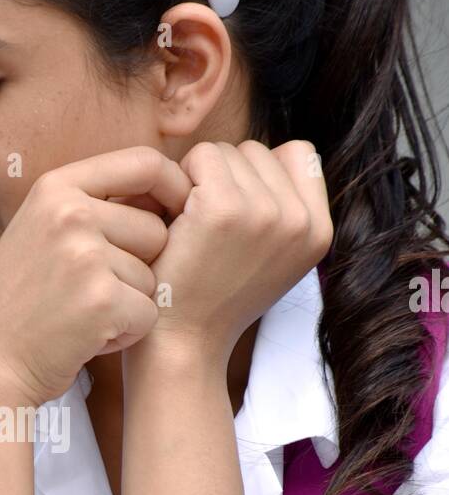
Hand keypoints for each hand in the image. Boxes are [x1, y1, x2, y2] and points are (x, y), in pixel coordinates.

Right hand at [0, 146, 190, 406]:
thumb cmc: (21, 299)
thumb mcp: (41, 230)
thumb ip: (92, 205)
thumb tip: (162, 190)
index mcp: (57, 188)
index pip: (145, 162)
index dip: (173, 187)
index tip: (176, 213)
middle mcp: (71, 214)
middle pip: (156, 229)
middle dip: (141, 266)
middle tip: (94, 290)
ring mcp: (86, 256)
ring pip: (154, 276)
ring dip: (130, 303)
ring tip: (85, 314)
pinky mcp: (102, 301)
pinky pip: (149, 313)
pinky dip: (127, 334)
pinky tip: (89, 337)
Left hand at [136, 140, 334, 368]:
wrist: (183, 343)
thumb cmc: (214, 298)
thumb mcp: (272, 258)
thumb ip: (283, 210)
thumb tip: (273, 154)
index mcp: (320, 233)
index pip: (300, 154)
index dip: (259, 174)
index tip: (235, 213)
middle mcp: (301, 221)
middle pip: (258, 151)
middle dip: (225, 177)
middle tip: (206, 228)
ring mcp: (266, 213)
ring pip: (228, 151)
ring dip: (200, 179)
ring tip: (191, 227)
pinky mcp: (225, 208)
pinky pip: (201, 156)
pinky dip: (179, 179)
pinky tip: (175, 220)